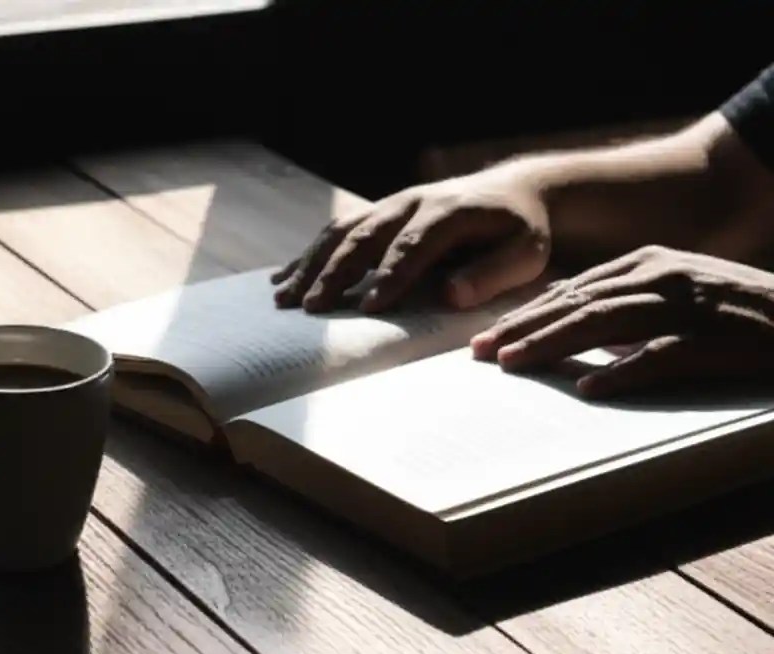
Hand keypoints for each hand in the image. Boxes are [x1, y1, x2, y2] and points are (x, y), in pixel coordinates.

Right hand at [271, 169, 551, 312]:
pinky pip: (335, 232)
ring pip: (341, 232)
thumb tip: (450, 294)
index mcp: (449, 211)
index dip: (390, 277)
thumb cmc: (520, 231)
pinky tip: (281, 280)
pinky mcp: (376, 214)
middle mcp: (411, 202)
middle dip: (334, 273)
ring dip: (310, 265)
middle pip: (364, 236)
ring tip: (284, 300)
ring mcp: (389, 205)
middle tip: (311, 309)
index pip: (413, 245)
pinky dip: (307, 257)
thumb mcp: (525, 253)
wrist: (513, 191)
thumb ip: (492, 273)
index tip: (369, 309)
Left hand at [471, 245, 773, 397]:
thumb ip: (627, 305)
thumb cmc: (741, 314)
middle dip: (524, 327)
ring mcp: (690, 306)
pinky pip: (662, 356)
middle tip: (480, 352)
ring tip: (514, 364)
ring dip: (554, 344)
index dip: (527, 312)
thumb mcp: (677, 296)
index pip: (573, 288)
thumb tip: (572, 326)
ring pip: (606, 323)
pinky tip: (591, 389)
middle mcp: (663, 276)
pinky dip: (623, 372)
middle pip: (578, 302)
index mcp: (650, 263)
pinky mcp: (717, 339)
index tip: (488, 335)